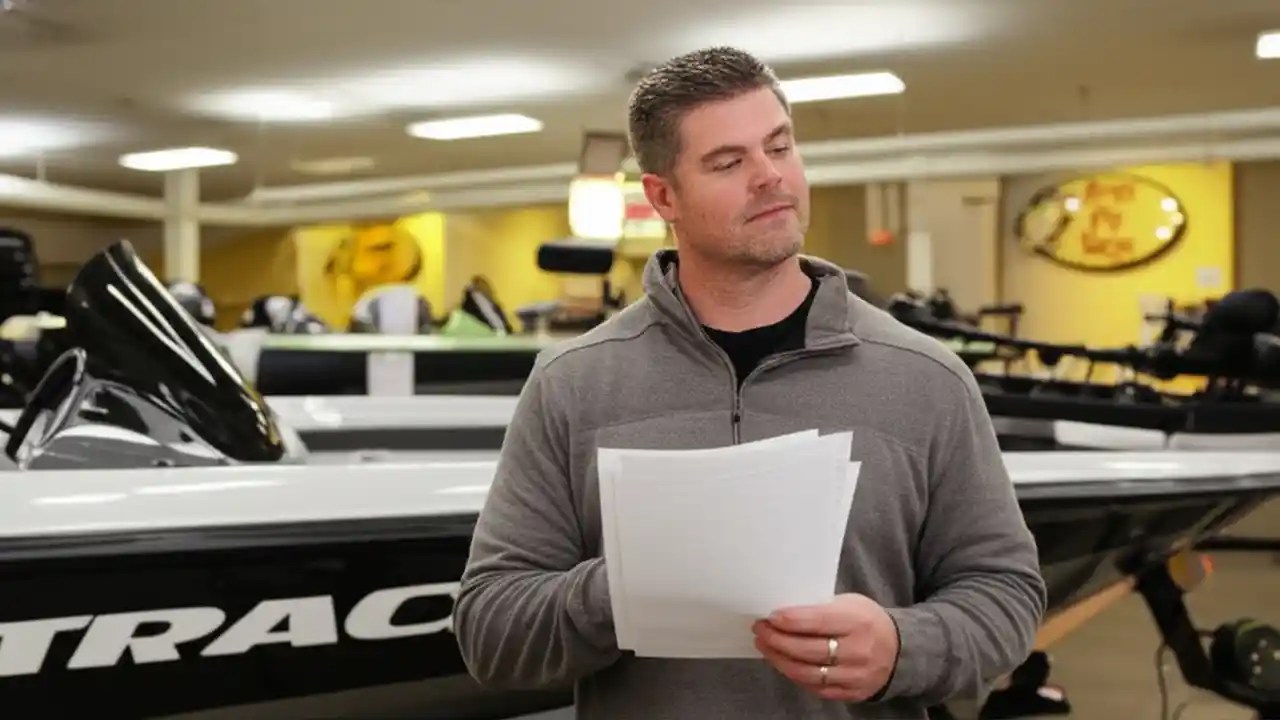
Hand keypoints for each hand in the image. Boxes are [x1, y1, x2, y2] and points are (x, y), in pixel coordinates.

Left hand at [752, 593, 898, 702]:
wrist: (901, 649)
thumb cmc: (867, 621)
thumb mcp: (851, 603)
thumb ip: (821, 608)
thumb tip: (783, 612)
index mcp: (857, 622)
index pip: (816, 622)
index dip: (789, 620)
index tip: (770, 616)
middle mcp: (858, 651)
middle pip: (807, 650)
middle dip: (777, 640)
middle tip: (760, 630)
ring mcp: (855, 676)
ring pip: (807, 673)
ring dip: (780, 660)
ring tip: (765, 647)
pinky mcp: (852, 693)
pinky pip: (816, 688)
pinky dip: (795, 676)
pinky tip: (784, 663)